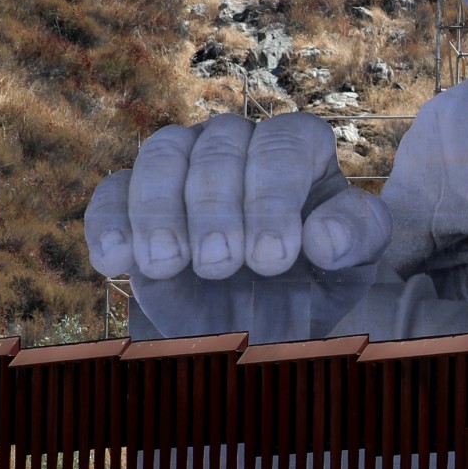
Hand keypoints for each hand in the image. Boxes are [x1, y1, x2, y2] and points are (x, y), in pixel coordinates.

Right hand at [85, 112, 392, 340]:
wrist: (256, 325)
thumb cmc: (312, 283)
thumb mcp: (353, 266)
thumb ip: (359, 238)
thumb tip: (325, 236)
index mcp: (297, 147)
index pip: (284, 144)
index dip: (273, 199)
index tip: (272, 261)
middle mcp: (238, 143)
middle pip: (219, 144)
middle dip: (216, 209)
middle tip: (221, 266)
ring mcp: (181, 164)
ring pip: (161, 153)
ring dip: (159, 209)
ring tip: (168, 265)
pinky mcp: (132, 199)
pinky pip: (110, 192)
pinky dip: (108, 223)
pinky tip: (116, 262)